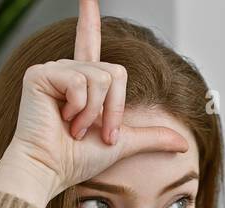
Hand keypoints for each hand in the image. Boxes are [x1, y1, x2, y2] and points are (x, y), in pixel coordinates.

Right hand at [0, 0, 189, 203]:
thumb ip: (152, 137)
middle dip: (112, 109)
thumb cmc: (79, 160)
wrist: (53, 169)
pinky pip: (79, 79)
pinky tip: (62, 118)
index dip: (90, 20)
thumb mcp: (124, 143)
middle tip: (94, 132)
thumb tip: (185, 143)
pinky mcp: (39, 74)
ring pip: (100, 77)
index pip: (91, 42)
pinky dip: (79, 105)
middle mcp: (67, 71)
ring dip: (94, 111)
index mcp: (82, 83)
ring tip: (74, 127)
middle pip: (114, 72)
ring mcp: (53, 71)